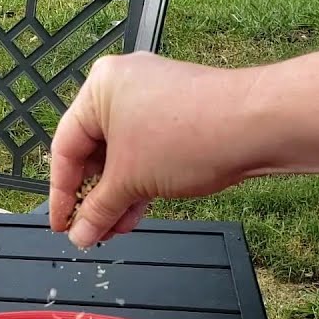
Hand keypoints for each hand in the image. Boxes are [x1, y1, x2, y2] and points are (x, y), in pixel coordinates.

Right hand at [48, 52, 265, 247]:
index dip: (61, 193)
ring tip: (113, 229)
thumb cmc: (191, 135)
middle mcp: (124, 85)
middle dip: (94, 196)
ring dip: (118, 195)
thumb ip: (98, 210)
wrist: (257, 125)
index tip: (61, 224)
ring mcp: (155, 97)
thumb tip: (80, 232)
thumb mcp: (130, 181)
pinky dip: (140, 180)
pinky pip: (147, 151)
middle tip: (89, 230)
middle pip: (95, 150)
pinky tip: (136, 212)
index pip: (65, 147)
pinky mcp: (179, 113)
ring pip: (124, 154)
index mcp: (99, 88)